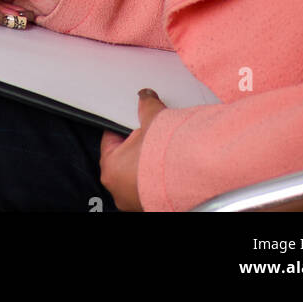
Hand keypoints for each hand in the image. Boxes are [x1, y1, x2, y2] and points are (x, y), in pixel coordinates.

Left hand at [99, 88, 167, 210]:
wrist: (193, 177)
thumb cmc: (165, 157)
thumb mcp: (153, 121)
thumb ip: (146, 106)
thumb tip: (145, 96)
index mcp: (110, 168)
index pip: (110, 139)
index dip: (122, 126)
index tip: (131, 122)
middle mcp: (118, 189)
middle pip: (124, 157)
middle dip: (136, 146)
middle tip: (149, 135)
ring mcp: (134, 200)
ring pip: (136, 174)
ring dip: (146, 163)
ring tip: (160, 150)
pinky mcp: (150, 205)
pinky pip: (149, 186)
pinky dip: (156, 177)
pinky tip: (167, 166)